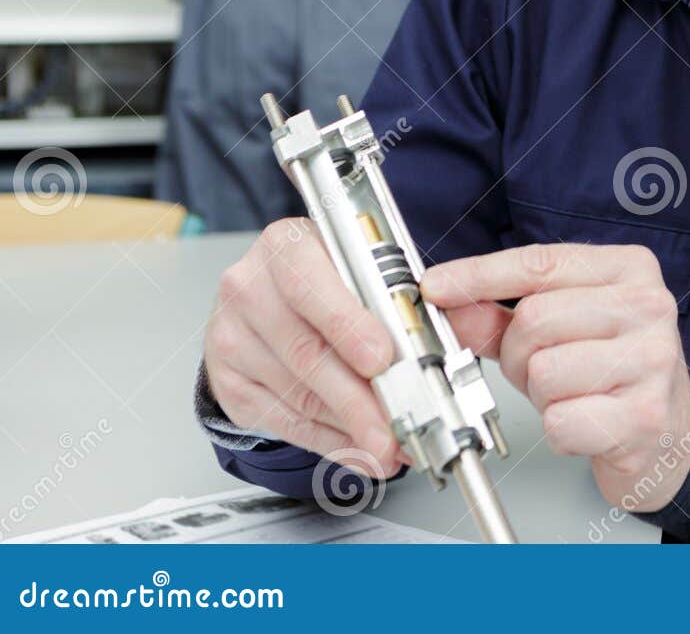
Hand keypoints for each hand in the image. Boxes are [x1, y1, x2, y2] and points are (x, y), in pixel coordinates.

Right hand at [204, 218, 403, 475]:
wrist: (269, 294)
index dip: (348, 326)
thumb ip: (398, 292)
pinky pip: (283, 420)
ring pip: (297, 393)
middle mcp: (249, 288)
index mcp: (287, 246)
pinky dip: (327, 440)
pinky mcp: (229, 381)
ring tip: (388, 445)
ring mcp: (231, 337)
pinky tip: (357, 448)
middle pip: (306, 352)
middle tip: (392, 429)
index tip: (382, 359)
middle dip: (356, 399)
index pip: (310, 286)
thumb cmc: (328, 277)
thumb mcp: (363, 265)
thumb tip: (453, 321)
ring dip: (348, 427)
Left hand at [422, 243, 689, 512]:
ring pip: (544, 373)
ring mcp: (653, 361)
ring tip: (570, 396)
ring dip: (541, 396)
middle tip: (542, 369)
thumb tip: (449, 301)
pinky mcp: (645, 416)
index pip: (539, 263)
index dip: (479, 275)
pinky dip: (559, 431)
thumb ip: (503, 314)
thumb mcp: (561, 328)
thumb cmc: (610, 371)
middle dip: (518, 355)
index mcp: (630, 269)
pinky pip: (560, 421)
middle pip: (534, 320)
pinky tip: (585, 424)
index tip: (435, 287)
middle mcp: (650, 306)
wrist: (669, 434)